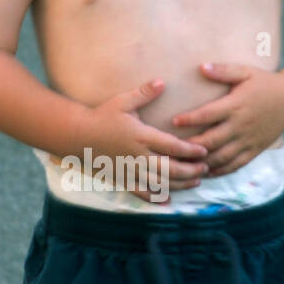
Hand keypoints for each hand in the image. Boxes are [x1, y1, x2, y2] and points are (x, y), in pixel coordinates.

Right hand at [50, 79, 208, 202]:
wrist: (77, 136)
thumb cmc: (101, 116)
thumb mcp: (123, 101)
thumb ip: (144, 93)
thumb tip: (162, 82)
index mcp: (141, 136)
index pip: (171, 146)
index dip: (190, 151)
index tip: (204, 151)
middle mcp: (137, 156)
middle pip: (170, 168)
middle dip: (191, 170)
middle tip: (205, 169)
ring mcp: (130, 170)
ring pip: (160, 183)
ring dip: (180, 184)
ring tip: (195, 182)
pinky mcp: (122, 179)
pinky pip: (141, 193)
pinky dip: (156, 199)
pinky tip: (168, 201)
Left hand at [170, 63, 283, 176]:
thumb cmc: (265, 83)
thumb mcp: (246, 72)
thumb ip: (223, 71)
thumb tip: (200, 67)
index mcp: (236, 105)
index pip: (209, 114)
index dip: (190, 119)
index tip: (174, 121)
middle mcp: (241, 125)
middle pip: (211, 141)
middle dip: (190, 147)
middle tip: (171, 151)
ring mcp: (248, 140)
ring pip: (221, 157)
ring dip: (202, 163)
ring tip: (183, 165)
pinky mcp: (254, 150)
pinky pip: (235, 165)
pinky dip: (219, 171)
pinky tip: (205, 173)